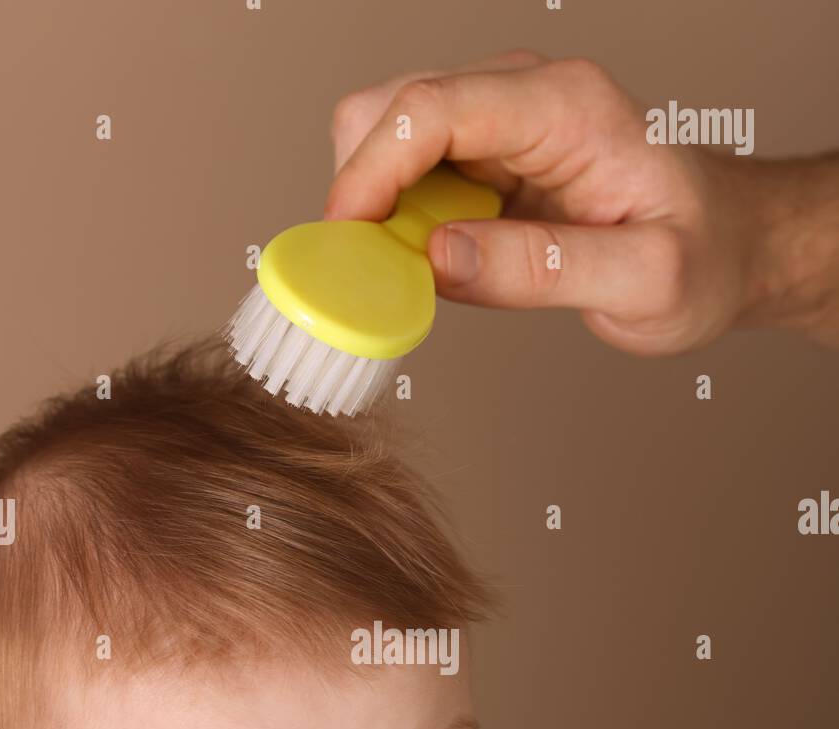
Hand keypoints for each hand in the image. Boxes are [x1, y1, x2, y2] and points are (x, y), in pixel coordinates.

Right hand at [326, 49, 838, 353]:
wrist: (730, 246)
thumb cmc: (703, 257)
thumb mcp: (646, 282)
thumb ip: (545, 270)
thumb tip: (439, 259)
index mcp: (565, 106)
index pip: (431, 110)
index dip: (369, 173)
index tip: (347, 241)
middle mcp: (523, 97)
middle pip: (388, 110)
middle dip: (361, 190)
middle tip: (380, 272)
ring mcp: (500, 124)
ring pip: (386, 139)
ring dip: (378, 212)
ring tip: (419, 275)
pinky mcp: (487, 160)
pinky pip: (411, 177)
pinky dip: (398, 224)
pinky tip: (436, 265)